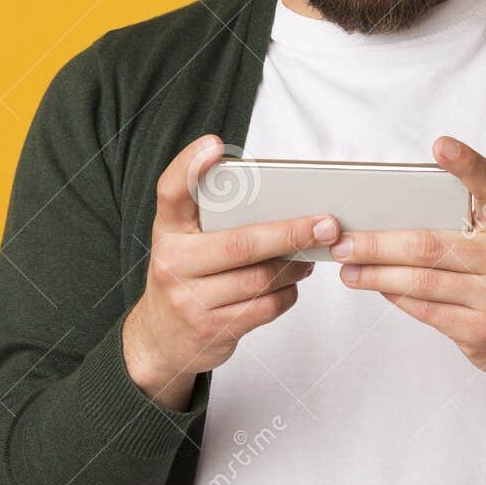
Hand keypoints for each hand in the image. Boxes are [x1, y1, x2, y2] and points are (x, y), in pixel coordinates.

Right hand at [121, 134, 338, 409]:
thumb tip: (279, 203)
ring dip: (294, 266)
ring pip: (259, 279)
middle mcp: (172, 263)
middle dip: (290, 233)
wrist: (158, 341)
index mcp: (167, 231)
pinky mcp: (211, 330)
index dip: (189, 166)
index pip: (172, 192)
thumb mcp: (184, 243)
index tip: (214, 144)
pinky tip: (291, 284)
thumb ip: (213, 221)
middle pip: (240, 244)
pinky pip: (263, 307)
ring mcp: (189, 300)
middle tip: (326, 224)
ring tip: (312, 255)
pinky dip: (286, 293)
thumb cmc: (185, 278)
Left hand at [329, 136, 485, 420]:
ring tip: (348, 268)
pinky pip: (426, 309)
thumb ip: (461, 227)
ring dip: (375, 274)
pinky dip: (395, 296)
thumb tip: (393, 217)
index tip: (441, 146)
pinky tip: (377, 287)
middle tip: (344, 240)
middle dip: (378, 244)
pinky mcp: (481, 330)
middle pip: (429, 246)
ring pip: (420, 281)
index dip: (468, 164)